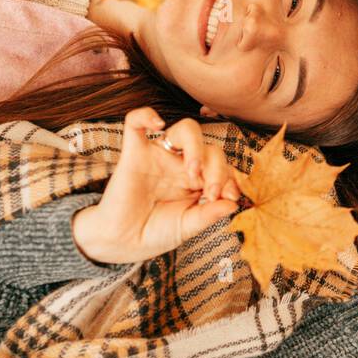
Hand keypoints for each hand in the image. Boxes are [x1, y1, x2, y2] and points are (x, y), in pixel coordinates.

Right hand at [71, 108, 241, 265]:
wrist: (122, 242)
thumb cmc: (155, 232)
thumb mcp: (187, 227)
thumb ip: (209, 215)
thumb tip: (234, 204)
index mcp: (198, 179)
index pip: (222, 166)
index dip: (230, 178)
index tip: (230, 198)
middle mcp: (181, 164)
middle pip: (210, 148)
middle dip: (217, 169)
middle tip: (210, 192)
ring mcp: (159, 157)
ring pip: (185, 129)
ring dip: (196, 146)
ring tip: (193, 171)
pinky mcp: (134, 155)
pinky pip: (135, 123)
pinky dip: (145, 115)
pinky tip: (157, 123)